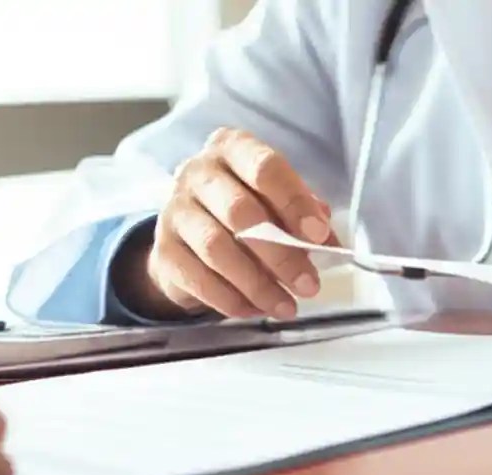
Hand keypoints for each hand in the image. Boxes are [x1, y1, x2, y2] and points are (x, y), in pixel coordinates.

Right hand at [128, 127, 336, 319]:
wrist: (188, 234)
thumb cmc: (244, 208)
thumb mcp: (277, 201)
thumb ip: (305, 214)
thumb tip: (327, 240)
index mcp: (232, 148)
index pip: (264, 167)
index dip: (294, 201)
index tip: (318, 234)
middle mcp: (197, 172)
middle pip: (240, 212)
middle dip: (280, 254)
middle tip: (308, 285)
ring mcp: (175, 210)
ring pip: (217, 249)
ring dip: (258, 284)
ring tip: (286, 306)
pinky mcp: (164, 250)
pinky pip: (198, 279)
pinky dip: (231, 299)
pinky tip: (255, 309)